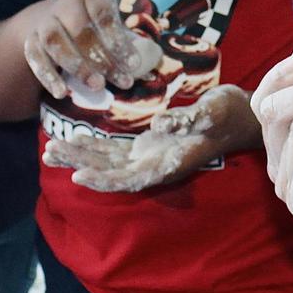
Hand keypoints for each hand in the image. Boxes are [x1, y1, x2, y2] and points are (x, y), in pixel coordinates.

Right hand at [19, 0, 160, 98]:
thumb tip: (154, 59)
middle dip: (102, 59)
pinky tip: (62, 92)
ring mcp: (45, 22)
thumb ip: (128, 41)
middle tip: (121, 82)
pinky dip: (48, 76)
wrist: (56, 22)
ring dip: (77, 67)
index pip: (103, 15)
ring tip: (97, 87)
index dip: (118, 40)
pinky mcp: (30, 41)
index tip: (133, 64)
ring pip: (56, 42)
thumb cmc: (95, 28)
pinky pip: (35, 58)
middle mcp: (66, 5)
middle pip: (81, 31)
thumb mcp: (112, 26)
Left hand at [42, 84, 251, 192]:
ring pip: (108, 161)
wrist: (242, 116)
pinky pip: (115, 150)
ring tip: (51, 151)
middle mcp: (155, 166)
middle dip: (80, 165)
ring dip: (80, 156)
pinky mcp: (148, 146)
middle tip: (50, 155)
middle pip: (110, 171)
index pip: (130, 179)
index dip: (104, 180)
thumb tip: (159, 125)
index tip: (78, 177)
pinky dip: (94, 146)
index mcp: (169, 164)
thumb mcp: (214, 112)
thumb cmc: (231, 114)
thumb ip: (187, 120)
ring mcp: (149, 156)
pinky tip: (75, 140)